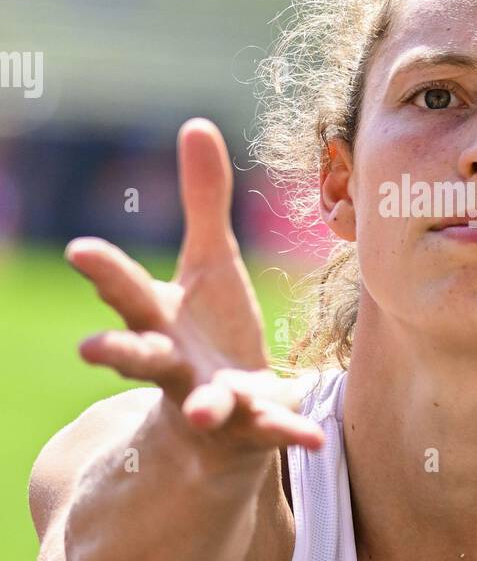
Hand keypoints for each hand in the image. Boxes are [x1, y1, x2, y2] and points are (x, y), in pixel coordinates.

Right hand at [65, 118, 324, 455]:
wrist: (222, 417)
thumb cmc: (208, 328)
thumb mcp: (210, 261)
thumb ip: (203, 201)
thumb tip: (196, 123)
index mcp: (160, 319)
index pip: (127, 291)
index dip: (104, 270)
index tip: (79, 250)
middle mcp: (175, 363)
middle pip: (142, 355)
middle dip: (118, 351)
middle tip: (89, 348)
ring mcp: (209, 399)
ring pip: (200, 403)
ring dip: (204, 405)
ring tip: (205, 410)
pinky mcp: (249, 426)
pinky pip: (270, 431)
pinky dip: (289, 433)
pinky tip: (314, 437)